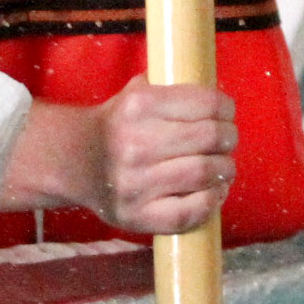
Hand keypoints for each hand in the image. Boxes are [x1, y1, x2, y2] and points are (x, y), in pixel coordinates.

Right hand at [93, 80, 236, 234]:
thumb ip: (170, 87)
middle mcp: (136, 144)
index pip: (207, 103)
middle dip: (228, 138)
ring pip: (205, 173)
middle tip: (227, 141)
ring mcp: (136, 183)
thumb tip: (215, 97)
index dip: (226, 109)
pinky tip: (214, 191)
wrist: (74, 161)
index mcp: (139, 105)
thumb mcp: (134, 93)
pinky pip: (190, 211)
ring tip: (222, 166)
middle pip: (211, 138)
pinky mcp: (137, 215)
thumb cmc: (117, 125)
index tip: (227, 114)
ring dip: (224, 169)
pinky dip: (212, 200)